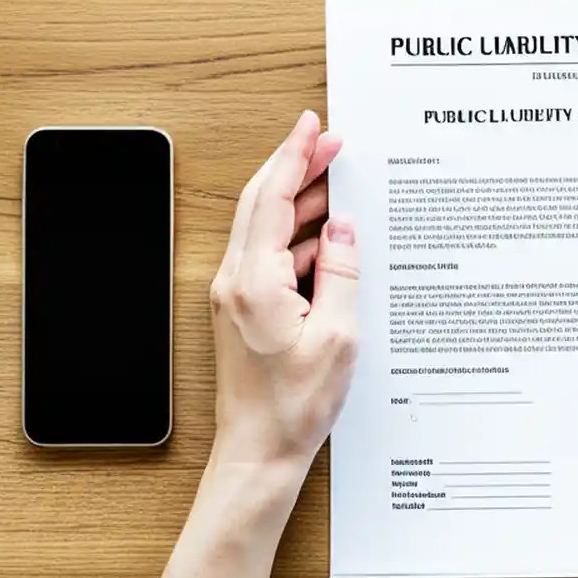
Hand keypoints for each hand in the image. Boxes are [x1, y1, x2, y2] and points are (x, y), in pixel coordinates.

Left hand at [208, 110, 358, 467]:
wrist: (259, 451)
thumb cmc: (294, 405)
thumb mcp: (337, 336)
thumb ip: (341, 273)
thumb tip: (342, 228)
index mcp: (255, 281)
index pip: (272, 198)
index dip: (294, 156)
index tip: (312, 127)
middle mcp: (236, 280)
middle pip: (262, 202)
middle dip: (296, 166)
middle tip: (331, 144)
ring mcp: (235, 295)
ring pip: (265, 227)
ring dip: (299, 201)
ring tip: (337, 184)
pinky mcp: (243, 309)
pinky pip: (269, 256)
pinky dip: (297, 237)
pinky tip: (327, 239)